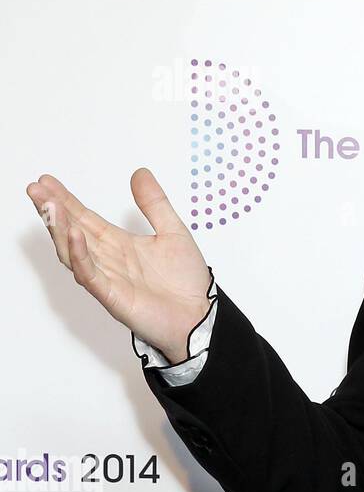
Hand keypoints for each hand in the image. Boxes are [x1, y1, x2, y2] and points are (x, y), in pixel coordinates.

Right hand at [26, 168, 213, 363]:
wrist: (200, 317)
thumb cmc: (186, 283)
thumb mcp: (174, 231)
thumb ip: (155, 203)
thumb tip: (140, 173)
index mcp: (120, 244)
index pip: (85, 218)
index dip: (66, 200)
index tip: (47, 181)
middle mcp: (109, 260)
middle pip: (72, 231)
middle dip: (53, 210)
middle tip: (35, 189)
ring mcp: (108, 278)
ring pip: (74, 252)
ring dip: (60, 229)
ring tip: (49, 207)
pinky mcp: (113, 296)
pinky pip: (90, 274)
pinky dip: (80, 255)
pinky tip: (74, 235)